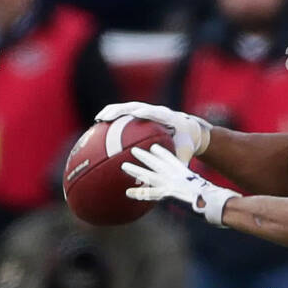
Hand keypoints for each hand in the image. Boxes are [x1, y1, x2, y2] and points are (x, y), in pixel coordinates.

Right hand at [95, 100, 211, 163]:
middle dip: (122, 110)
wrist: (188, 130)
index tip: (136, 115)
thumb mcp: (185, 153)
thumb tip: (175, 181)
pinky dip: (113, 116)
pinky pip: (125, 113)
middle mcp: (157, 111)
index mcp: (169, 118)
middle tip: (107, 117)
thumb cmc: (186, 143)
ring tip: (99, 119)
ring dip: (113, 111)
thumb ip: (180, 164)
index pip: (157, 113)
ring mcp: (148, 110)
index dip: (147, 113)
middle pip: (137, 106)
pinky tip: (100, 125)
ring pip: (128, 107)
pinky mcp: (141, 112)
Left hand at [121, 142, 236, 225]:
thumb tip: (217, 200)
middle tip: (134, 150)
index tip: (154, 147)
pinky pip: (150, 193)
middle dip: (146, 156)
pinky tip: (128, 192)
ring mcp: (172, 184)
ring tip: (124, 166)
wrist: (218, 202)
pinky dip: (139, 193)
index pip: (173, 161)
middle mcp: (178, 177)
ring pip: (150, 175)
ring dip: (136, 170)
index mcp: (187, 175)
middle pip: (158, 163)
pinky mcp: (169, 194)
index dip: (163, 154)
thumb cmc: (220, 201)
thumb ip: (209, 196)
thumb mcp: (213, 195)